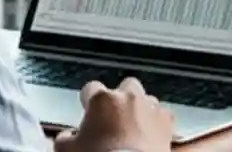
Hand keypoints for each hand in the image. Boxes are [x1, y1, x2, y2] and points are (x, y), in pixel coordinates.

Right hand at [53, 77, 174, 151]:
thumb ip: (64, 139)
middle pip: (124, 86)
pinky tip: (150, 135)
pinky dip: (157, 122)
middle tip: (113, 118)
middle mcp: (128, 97)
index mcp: (101, 100)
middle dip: (120, 98)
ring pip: (146, 98)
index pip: (91, 88)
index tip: (88, 109)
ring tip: (133, 128)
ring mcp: (150, 107)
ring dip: (140, 109)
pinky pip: (163, 115)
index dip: (88, 100)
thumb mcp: (67, 151)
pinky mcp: (167, 122)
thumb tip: (66, 137)